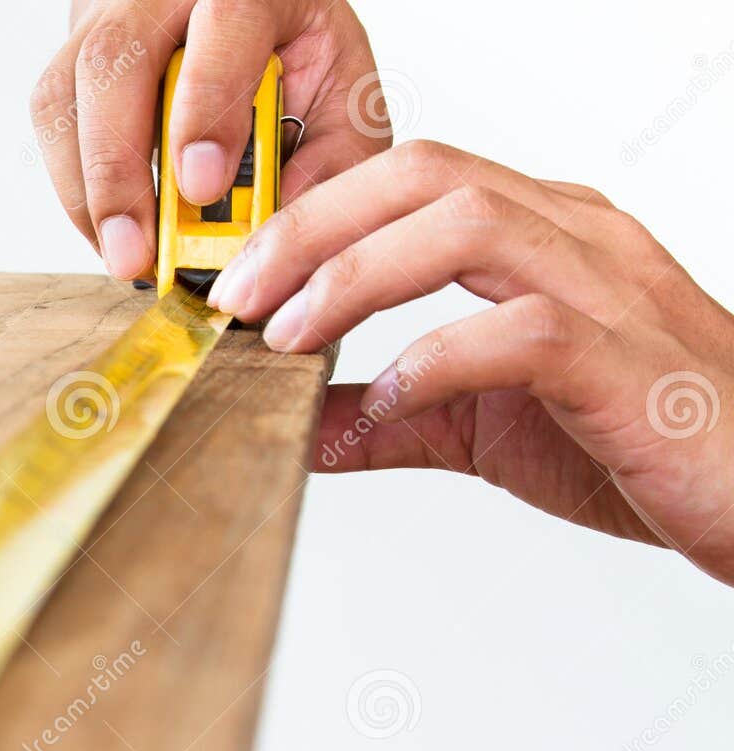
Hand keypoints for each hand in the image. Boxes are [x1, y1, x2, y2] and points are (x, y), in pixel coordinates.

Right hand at [32, 0, 387, 279]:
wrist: (242, 12)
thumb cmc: (291, 53)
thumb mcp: (340, 90)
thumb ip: (330, 156)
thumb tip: (275, 237)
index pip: (220, 25)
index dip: (204, 109)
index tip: (202, 188)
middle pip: (113, 61)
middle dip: (118, 171)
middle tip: (136, 254)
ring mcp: (106, 19)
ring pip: (65, 93)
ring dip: (85, 189)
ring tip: (120, 254)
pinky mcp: (72, 58)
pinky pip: (53, 121)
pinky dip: (75, 188)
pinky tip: (108, 229)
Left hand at [208, 139, 733, 584]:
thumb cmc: (642, 443)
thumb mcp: (487, 427)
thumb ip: (396, 416)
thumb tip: (302, 424)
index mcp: (543, 236)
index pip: (413, 180)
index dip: (313, 215)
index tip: (242, 276)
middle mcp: (576, 240)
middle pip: (424, 177)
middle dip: (311, 228)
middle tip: (239, 295)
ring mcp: (608, 292)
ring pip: (466, 226)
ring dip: (355, 276)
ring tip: (287, 335)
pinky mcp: (626, 364)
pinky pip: (521, 331)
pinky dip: (434, 361)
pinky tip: (383, 401)